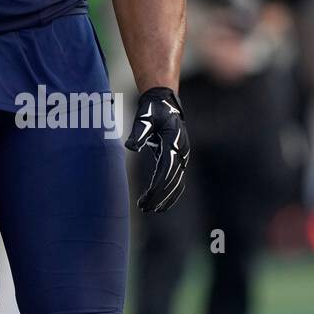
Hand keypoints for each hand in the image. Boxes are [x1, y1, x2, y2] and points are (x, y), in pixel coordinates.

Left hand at [125, 87, 188, 212]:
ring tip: (151, 209)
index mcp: (173, 142)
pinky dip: (171, 194)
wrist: (165, 104)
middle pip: (172, 180)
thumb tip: (131, 147)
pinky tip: (160, 204)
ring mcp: (182, 156)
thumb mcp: (144, 118)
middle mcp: (181, 151)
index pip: (167, 170)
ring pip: (178, 183)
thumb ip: (139, 133)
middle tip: (144, 208)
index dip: (157, 186)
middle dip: (159, 196)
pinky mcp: (178, 159)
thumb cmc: (152, 111)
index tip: (146, 198)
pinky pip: (177, 180)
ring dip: (165, 198)